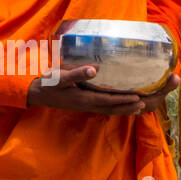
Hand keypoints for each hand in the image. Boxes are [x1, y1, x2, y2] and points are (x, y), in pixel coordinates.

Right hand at [26, 66, 178, 115]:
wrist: (34, 93)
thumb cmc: (47, 83)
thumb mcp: (60, 77)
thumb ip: (77, 73)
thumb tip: (94, 70)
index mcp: (84, 98)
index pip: (109, 100)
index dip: (125, 100)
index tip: (139, 98)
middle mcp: (88, 105)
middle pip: (113, 108)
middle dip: (129, 106)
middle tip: (146, 104)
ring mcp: (86, 106)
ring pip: (110, 110)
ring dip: (124, 109)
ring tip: (139, 107)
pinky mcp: (83, 104)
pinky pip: (103, 108)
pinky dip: (115, 107)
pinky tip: (121, 105)